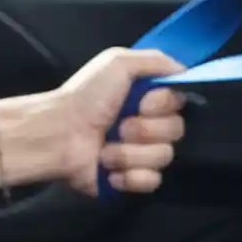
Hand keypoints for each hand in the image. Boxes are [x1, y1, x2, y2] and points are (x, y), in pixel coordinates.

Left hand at [51, 48, 186, 195]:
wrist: (57, 134)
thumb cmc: (86, 96)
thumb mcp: (118, 62)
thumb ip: (157, 60)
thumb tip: (185, 71)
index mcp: (149, 100)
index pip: (181, 104)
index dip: (164, 105)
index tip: (143, 103)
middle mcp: (150, 126)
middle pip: (177, 131)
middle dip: (146, 130)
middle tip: (119, 126)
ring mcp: (142, 155)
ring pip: (164, 157)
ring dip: (131, 152)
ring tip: (105, 149)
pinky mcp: (132, 179)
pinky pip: (152, 181)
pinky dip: (130, 175)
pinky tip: (109, 169)